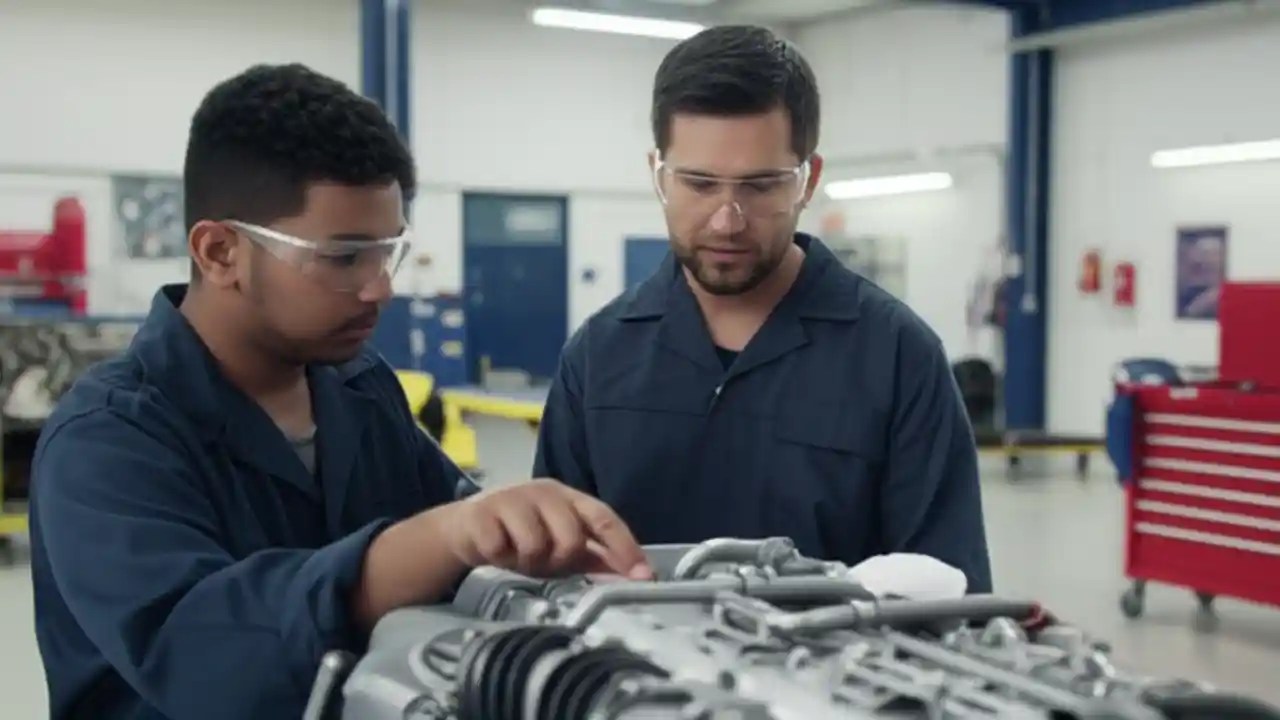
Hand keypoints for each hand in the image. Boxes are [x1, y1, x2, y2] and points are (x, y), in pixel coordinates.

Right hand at [439, 479, 653, 579]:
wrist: (464, 528)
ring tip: (515, 557)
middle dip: (559, 561)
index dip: (625, 548)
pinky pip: (500, 548)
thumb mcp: (561, 547)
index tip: (643, 577)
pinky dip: (498, 558)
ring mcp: (511, 498)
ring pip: (535, 545)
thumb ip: (597, 557)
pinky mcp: (481, 512)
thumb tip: (638, 576)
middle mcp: (544, 492)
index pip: (605, 520)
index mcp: (568, 498)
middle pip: (571, 538)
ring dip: (526, 562)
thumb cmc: (521, 537)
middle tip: (542, 564)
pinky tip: (493, 552)